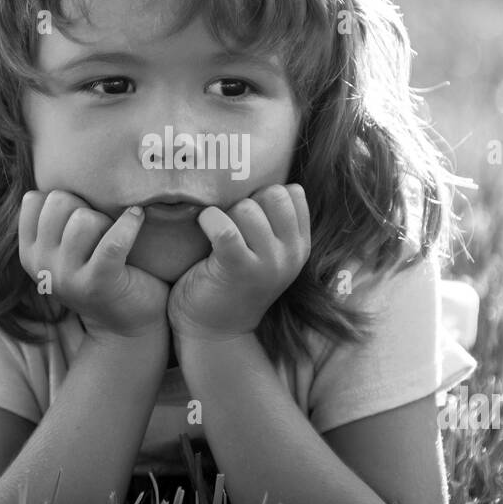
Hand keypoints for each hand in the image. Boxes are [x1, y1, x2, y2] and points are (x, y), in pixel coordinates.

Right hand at [19, 189, 169, 342]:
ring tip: (115, 238)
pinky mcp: (98, 284)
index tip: (80, 217)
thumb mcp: (66, 247)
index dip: (64, 200)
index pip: (35, 199)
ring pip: (83, 219)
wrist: (129, 324)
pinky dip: (130, 224)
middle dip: (86, 207)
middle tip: (101, 229)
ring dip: (107, 222)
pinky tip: (138, 217)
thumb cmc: (102, 272)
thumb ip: (56, 216)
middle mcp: (41, 266)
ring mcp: (67, 278)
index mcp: (29, 253)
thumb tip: (60, 156)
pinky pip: (112, 241)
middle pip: (59, 202)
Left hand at [167, 183, 310, 341]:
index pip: (293, 193)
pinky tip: (203, 229)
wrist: (213, 331)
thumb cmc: (231, 284)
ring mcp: (267, 263)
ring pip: (247, 208)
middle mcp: (290, 255)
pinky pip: (224, 226)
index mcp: (299, 246)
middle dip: (247, 201)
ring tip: (216, 234)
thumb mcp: (265, 253)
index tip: (248, 216)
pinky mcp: (238, 268)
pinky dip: (208, 221)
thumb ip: (272, 221)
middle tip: (230, 224)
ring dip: (225, 214)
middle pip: (273, 195)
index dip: (265, 196)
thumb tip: (261, 172)